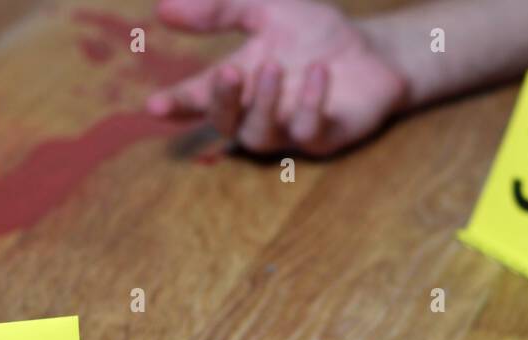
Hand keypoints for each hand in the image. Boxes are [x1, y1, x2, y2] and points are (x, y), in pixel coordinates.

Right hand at [145, 0, 408, 155]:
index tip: (154, 106)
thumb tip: (162, 8)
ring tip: (270, 67)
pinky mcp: (323, 138)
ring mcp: (289, 130)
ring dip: (261, 102)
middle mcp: (259, 111)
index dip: (177, 104)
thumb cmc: (315, 34)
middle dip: (221, 101)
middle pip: (225, 122)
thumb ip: (220, 9)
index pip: (199, 97)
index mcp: (240, 82)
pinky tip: (317, 72)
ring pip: (260, 135)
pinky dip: (309, 103)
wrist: (373, 51)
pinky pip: (307, 131)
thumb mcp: (266, 8)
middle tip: (227, 73)